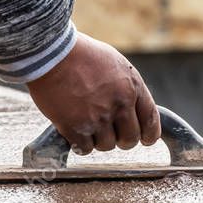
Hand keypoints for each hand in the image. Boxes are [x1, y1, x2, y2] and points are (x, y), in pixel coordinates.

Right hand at [26, 33, 160, 154]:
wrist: (51, 53)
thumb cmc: (81, 55)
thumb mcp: (115, 64)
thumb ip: (127, 88)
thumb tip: (132, 110)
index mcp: (132, 87)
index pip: (150, 121)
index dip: (149, 135)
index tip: (144, 140)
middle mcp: (118, 105)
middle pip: (130, 139)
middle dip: (121, 139)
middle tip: (110, 133)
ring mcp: (96, 118)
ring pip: (106, 146)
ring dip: (98, 140)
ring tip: (87, 125)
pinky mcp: (74, 127)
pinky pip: (85, 149)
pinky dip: (80, 144)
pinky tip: (75, 132)